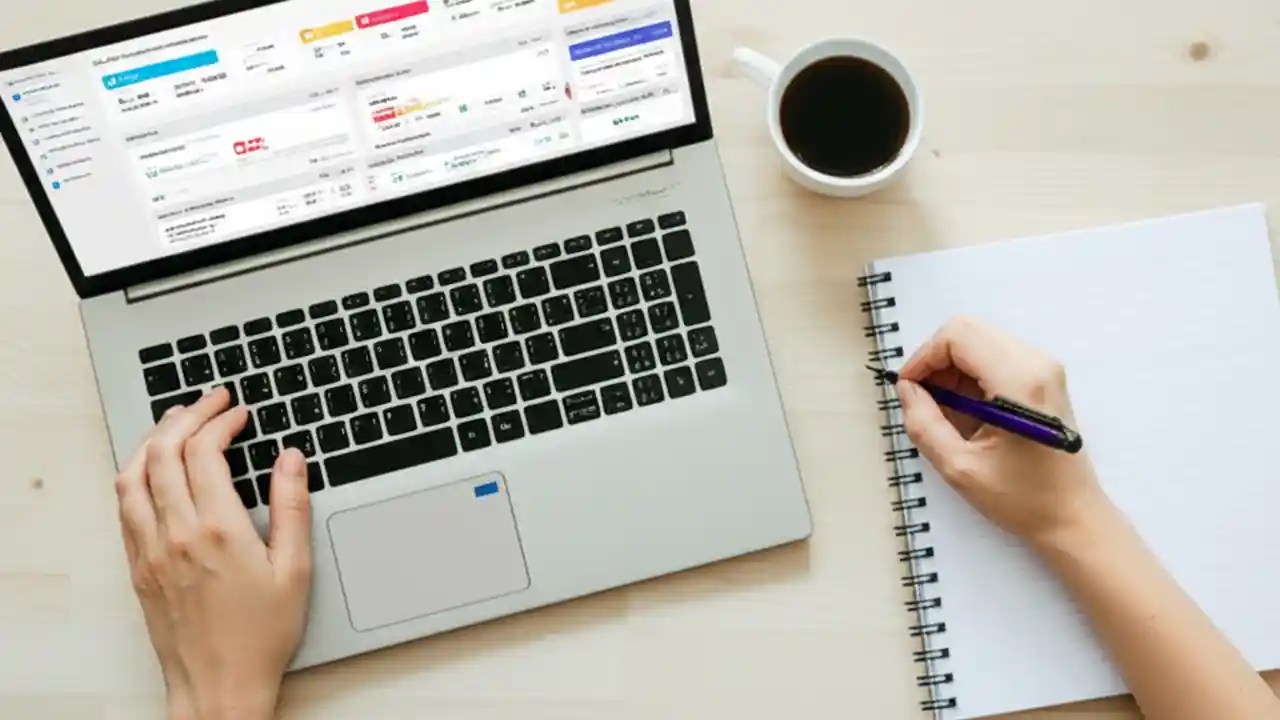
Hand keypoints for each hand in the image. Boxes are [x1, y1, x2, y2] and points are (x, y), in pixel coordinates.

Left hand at [114, 388, 312, 719]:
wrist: (219, 685)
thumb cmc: (261, 635)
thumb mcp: (295, 568)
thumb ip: (292, 506)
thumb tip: (292, 459)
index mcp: (218, 531)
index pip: (205, 452)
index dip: (221, 421)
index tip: (239, 413)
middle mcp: (176, 534)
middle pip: (164, 452)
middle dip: (187, 416)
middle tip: (211, 402)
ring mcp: (150, 550)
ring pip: (133, 474)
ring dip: (154, 439)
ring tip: (176, 422)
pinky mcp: (138, 566)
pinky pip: (124, 506)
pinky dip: (136, 473)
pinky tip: (154, 467)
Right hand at [896, 316, 1110, 548]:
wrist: (1074, 517)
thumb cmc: (1023, 499)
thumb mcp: (959, 468)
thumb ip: (924, 423)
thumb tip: (906, 390)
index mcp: (1019, 382)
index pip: (958, 336)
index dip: (923, 357)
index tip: (908, 389)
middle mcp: (1037, 363)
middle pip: (968, 330)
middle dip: (935, 360)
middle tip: (923, 399)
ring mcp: (1044, 368)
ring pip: (979, 340)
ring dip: (952, 368)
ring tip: (945, 411)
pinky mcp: (1044, 378)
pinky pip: (995, 355)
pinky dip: (970, 374)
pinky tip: (967, 411)